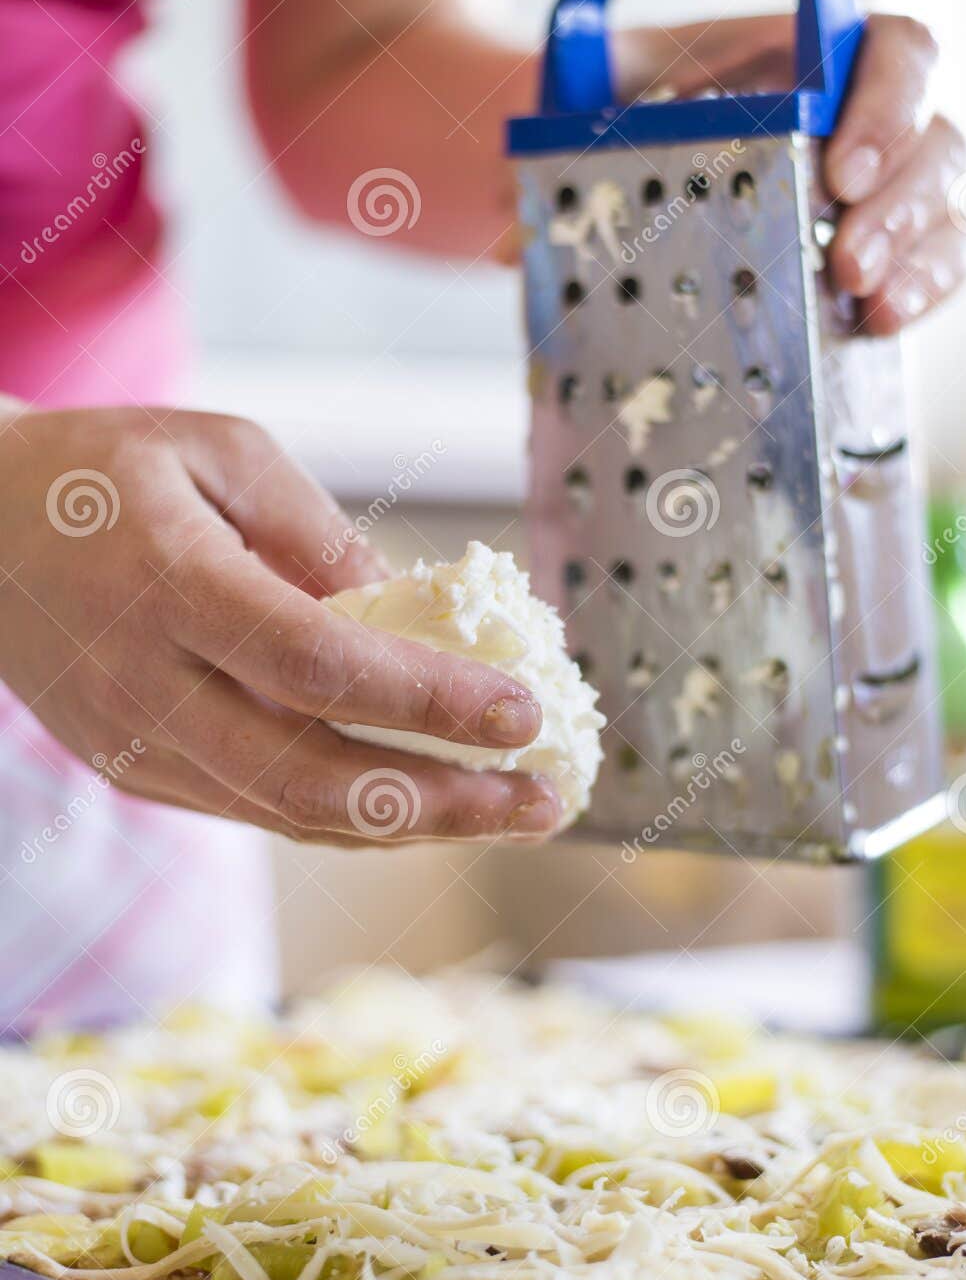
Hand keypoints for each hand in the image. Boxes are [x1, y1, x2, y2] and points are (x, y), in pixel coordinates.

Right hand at [0, 403, 560, 845]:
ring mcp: (135, 743)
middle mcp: (146, 683)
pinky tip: (425, 802)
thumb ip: (319, 535)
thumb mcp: (222, 453)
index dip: (429, 701)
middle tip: (544, 799)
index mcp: (168, 585)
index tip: (525, 713)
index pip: (318, 666)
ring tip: (507, 809)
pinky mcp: (135, 771)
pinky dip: (352, 816)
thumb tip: (415, 617)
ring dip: (413, 827)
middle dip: (446, 803)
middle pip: (314, 777)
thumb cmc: (107, 471)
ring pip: (292, 815)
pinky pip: (260, 810)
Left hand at [616, 11, 965, 333]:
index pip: (898, 50)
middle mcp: (868, 115)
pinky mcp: (885, 250)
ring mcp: (885, 187)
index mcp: (819, 54)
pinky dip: (924, 288)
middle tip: (848, 265)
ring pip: (952, 204)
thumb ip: (604, 128)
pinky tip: (880, 323)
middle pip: (938, 138)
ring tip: (868, 304)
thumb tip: (557, 200)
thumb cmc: (622, 121)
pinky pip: (941, 260)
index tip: (841, 174)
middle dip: (902, 207)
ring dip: (920, 256)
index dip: (889, 106)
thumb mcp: (609, 104)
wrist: (608, 169)